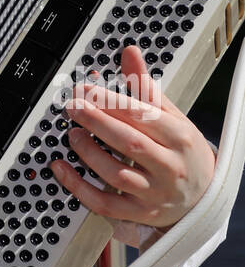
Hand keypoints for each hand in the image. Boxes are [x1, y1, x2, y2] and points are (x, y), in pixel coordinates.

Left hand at [50, 45, 215, 229]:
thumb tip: (129, 53)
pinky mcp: (139, 213)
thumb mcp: (172, 116)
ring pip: (117, 175)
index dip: (111, 100)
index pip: (142, 116)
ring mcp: (154, 193)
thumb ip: (146, 87)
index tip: (86, 88)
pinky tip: (61, 168)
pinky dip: (80, 188)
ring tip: (73, 134)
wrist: (204, 194)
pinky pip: (105, 204)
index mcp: (179, 137)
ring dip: (89, 153)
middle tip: (72, 106)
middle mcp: (169, 167)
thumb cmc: (183, 150)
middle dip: (97, 122)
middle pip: (129, 143)